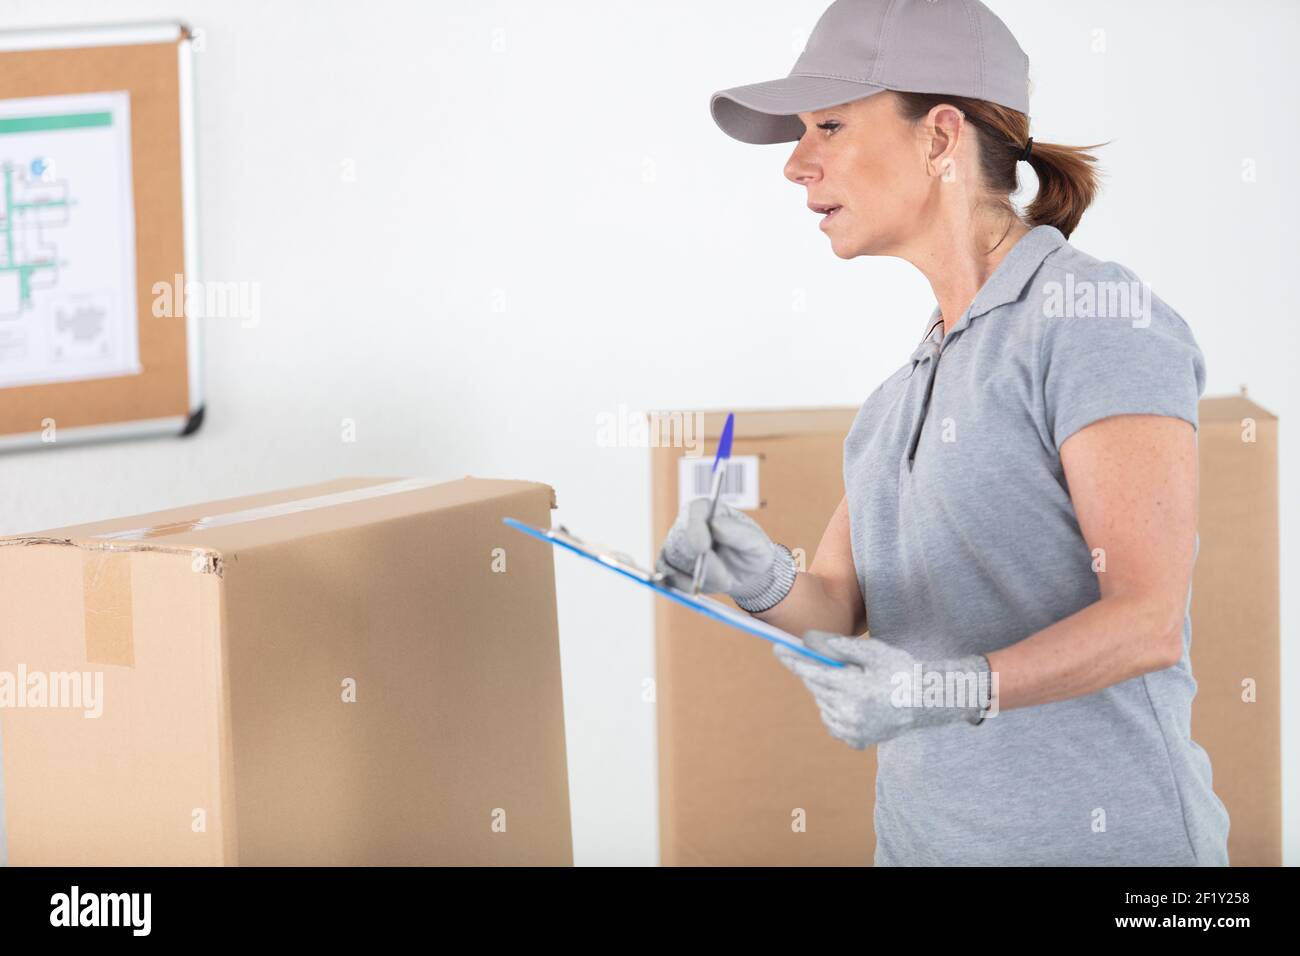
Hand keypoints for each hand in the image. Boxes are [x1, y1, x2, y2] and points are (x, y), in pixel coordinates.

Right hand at [655, 497, 796, 611]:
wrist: (745, 575)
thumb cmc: (751, 552)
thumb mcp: (756, 543)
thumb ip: (738, 533)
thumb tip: (715, 524)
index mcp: (709, 511)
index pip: (694, 510)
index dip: (694, 527)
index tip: (702, 548)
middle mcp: (688, 524)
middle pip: (679, 537)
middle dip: (698, 561)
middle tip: (723, 577)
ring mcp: (676, 544)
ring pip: (674, 560)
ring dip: (699, 576)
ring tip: (724, 579)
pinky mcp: (670, 565)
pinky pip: (670, 577)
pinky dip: (688, 586)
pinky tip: (705, 585)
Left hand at [773, 631, 991, 748]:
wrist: (927, 703)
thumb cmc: (900, 670)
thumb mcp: (873, 652)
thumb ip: (838, 646)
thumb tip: (806, 640)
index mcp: (854, 689)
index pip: (812, 672)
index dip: (793, 659)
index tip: (778, 649)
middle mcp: (850, 714)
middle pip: (815, 688)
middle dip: (816, 673)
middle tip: (831, 664)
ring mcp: (852, 731)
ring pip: (822, 704)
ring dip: (828, 691)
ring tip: (853, 684)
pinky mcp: (856, 740)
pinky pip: (832, 721)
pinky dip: (835, 709)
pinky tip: (855, 701)